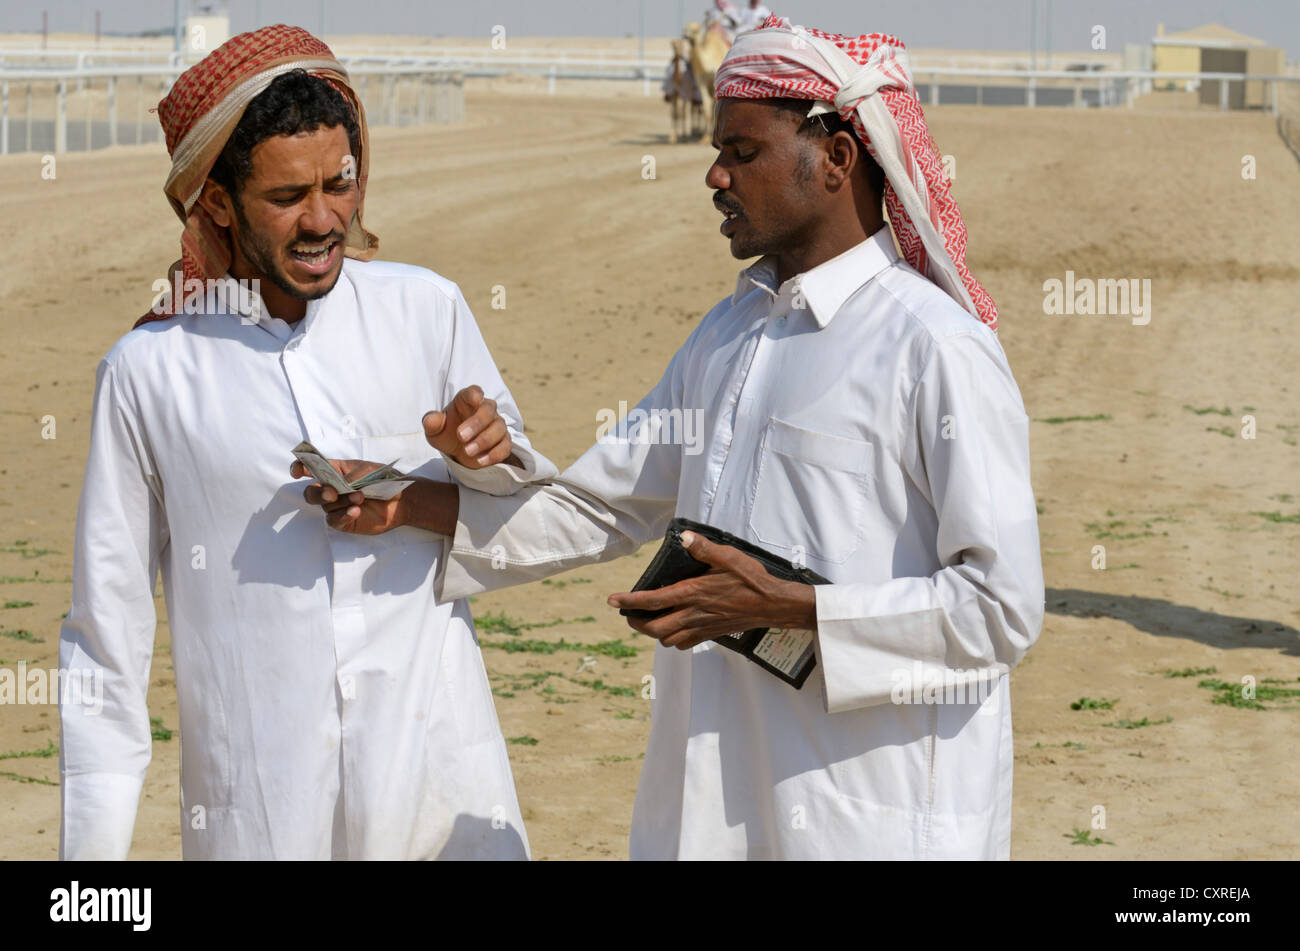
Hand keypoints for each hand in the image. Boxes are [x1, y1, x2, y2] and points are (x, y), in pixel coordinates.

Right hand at [291, 457, 411, 534]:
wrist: (402, 499)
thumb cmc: (385, 480)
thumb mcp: (369, 470)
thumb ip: (350, 476)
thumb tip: (338, 484)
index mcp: (334, 471)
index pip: (310, 468)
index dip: (299, 468)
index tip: (297, 471)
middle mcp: (332, 488)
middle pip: (311, 492)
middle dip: (319, 493)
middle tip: (333, 493)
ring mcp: (337, 506)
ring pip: (325, 506)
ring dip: (341, 501)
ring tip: (360, 497)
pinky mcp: (344, 520)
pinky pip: (334, 520)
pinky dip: (343, 515)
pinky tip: (356, 511)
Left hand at [422, 385, 517, 468]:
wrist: (458, 450)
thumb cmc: (447, 433)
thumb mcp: (435, 430)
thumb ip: (432, 423)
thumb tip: (431, 420)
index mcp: (467, 400)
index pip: (474, 392)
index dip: (475, 394)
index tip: (474, 399)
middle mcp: (485, 409)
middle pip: (488, 409)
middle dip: (476, 423)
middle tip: (460, 437)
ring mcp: (497, 425)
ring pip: (499, 427)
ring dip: (484, 440)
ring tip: (467, 451)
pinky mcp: (503, 441)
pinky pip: (505, 446)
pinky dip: (494, 454)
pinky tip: (480, 460)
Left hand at [606, 531, 817, 649]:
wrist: (773, 605)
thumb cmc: (751, 579)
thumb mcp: (728, 557)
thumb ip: (704, 548)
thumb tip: (683, 537)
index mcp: (693, 593)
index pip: (653, 600)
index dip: (629, 601)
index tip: (612, 600)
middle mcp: (694, 614)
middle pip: (654, 628)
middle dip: (636, 622)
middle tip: (628, 613)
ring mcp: (702, 627)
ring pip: (667, 639)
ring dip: (653, 632)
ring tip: (648, 619)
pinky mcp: (711, 634)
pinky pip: (684, 644)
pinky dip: (673, 639)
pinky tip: (674, 628)